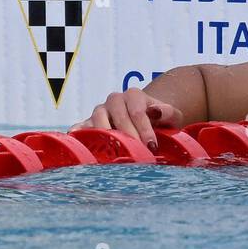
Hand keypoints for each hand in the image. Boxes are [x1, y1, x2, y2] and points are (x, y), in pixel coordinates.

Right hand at [70, 88, 185, 150]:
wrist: (149, 118)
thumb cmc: (161, 118)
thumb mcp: (171, 115)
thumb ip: (168, 112)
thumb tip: (155, 110)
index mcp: (134, 95)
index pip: (138, 112)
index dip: (144, 130)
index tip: (151, 146)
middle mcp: (115, 100)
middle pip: (119, 117)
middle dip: (128, 136)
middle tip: (136, 153)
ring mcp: (100, 110)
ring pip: (98, 119)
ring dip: (106, 135)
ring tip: (112, 152)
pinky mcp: (89, 122)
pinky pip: (81, 125)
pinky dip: (78, 132)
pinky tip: (76, 140)